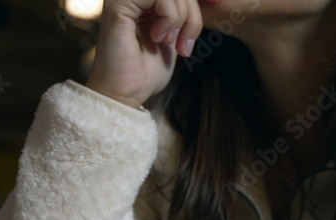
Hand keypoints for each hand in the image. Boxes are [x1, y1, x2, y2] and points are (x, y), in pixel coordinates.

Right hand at [87, 0, 217, 107]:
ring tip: (169, 42)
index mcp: (142, 0)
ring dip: (181, 17)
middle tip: (185, 43)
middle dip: (192, 13)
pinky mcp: (119, 4)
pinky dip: (169, 17)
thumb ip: (184, 14)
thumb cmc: (145, 73)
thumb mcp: (175, 36)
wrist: (124, 94)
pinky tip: (157, 37)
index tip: (216, 3)